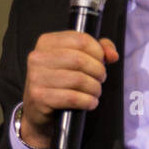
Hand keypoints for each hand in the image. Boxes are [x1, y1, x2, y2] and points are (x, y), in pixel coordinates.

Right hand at [21, 32, 119, 147]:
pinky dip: (87, 101)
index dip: (98, 51)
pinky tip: (90, 102)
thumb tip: (112, 55)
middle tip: (100, 79)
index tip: (102, 61)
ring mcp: (36, 77)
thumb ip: (98, 50)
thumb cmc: (60, 80)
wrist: (38, 108)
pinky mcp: (39, 97)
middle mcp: (38, 57)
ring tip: (95, 91)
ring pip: (78, 80)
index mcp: (46, 42)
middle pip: (80, 60)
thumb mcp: (76, 59)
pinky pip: (72, 98)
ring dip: (94, 88)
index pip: (81, 40)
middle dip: (98, 71)